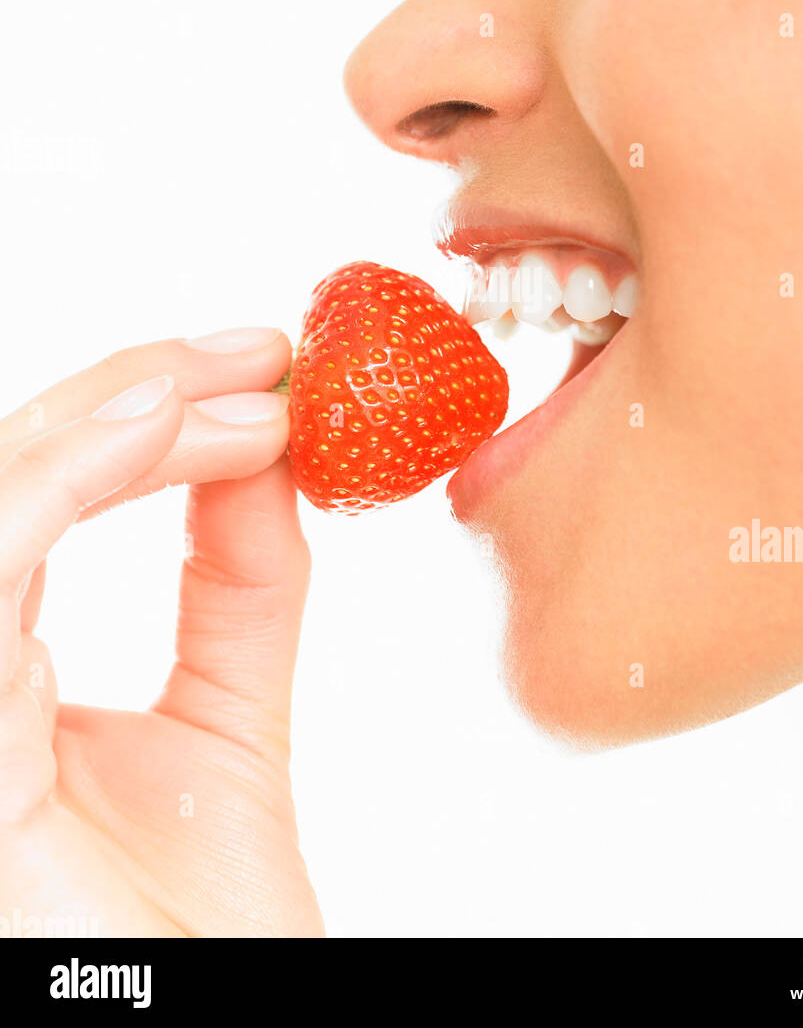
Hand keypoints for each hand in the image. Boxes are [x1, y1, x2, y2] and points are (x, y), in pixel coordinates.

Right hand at [0, 329, 324, 937]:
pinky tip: (161, 427)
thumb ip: (236, 586)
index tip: (260, 364)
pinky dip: (62, 480)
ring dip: (110, 414)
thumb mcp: (228, 716)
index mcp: (1, 677)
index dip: (135, 407)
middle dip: (133, 387)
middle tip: (261, 354)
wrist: (216, 1021)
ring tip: (238, 384)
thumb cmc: (198, 923)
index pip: (36, 492)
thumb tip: (264, 449)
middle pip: (0, 471)